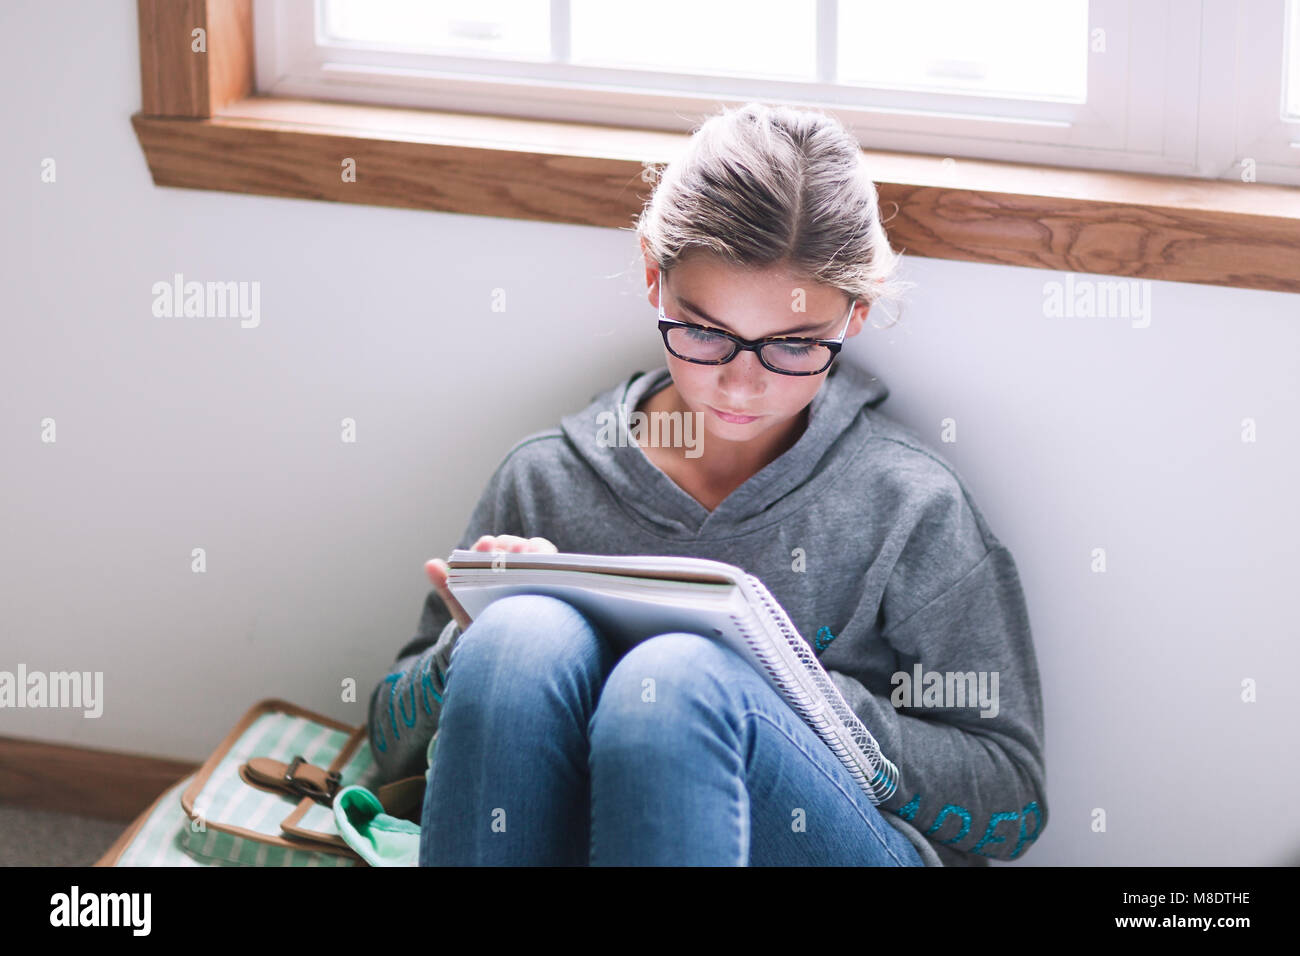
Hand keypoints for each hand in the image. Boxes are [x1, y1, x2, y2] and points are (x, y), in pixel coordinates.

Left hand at [425, 535, 558, 631]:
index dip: (489, 545)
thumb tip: (429, 563)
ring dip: (537, 552)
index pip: (492, 548)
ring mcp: (538, 574)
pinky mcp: (557, 584)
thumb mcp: (464, 606)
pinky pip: (559, 570)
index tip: (486, 545)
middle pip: (517, 546)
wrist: (505, 652)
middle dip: (514, 546)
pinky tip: (550, 570)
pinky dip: (554, 566)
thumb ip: (448, 586)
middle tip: (513, 550)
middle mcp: (517, 564)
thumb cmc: (483, 623)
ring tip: (532, 556)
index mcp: (494, 564)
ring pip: (541, 554)